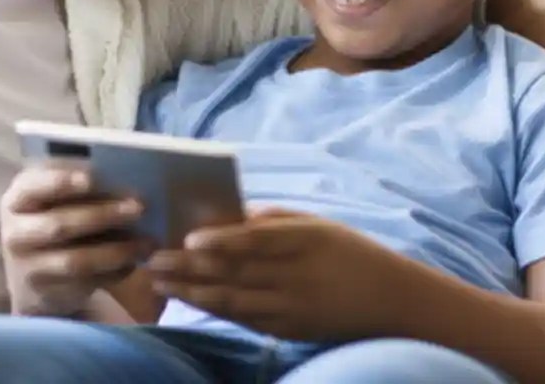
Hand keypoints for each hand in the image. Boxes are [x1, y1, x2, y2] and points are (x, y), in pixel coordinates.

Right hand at [0, 165, 149, 316]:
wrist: (31, 275)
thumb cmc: (51, 220)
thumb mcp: (51, 200)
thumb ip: (77, 188)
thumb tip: (123, 178)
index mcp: (16, 200)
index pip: (33, 187)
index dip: (60, 182)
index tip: (91, 179)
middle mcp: (16, 234)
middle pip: (60, 224)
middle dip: (102, 215)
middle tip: (138, 207)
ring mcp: (29, 267)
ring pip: (76, 260)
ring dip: (116, 251)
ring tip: (146, 242)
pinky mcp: (48, 292)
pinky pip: (86, 282)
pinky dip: (115, 272)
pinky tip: (135, 261)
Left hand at [146, 208, 397, 340]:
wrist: (392, 302)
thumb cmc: (351, 253)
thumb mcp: (319, 224)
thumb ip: (276, 218)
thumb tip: (233, 214)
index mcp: (306, 241)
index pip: (258, 240)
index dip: (223, 240)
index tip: (189, 237)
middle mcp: (296, 277)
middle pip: (235, 272)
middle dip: (189, 266)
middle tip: (152, 258)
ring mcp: (291, 308)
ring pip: (232, 300)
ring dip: (191, 290)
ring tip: (158, 280)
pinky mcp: (288, 330)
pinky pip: (243, 319)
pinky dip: (213, 308)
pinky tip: (188, 299)